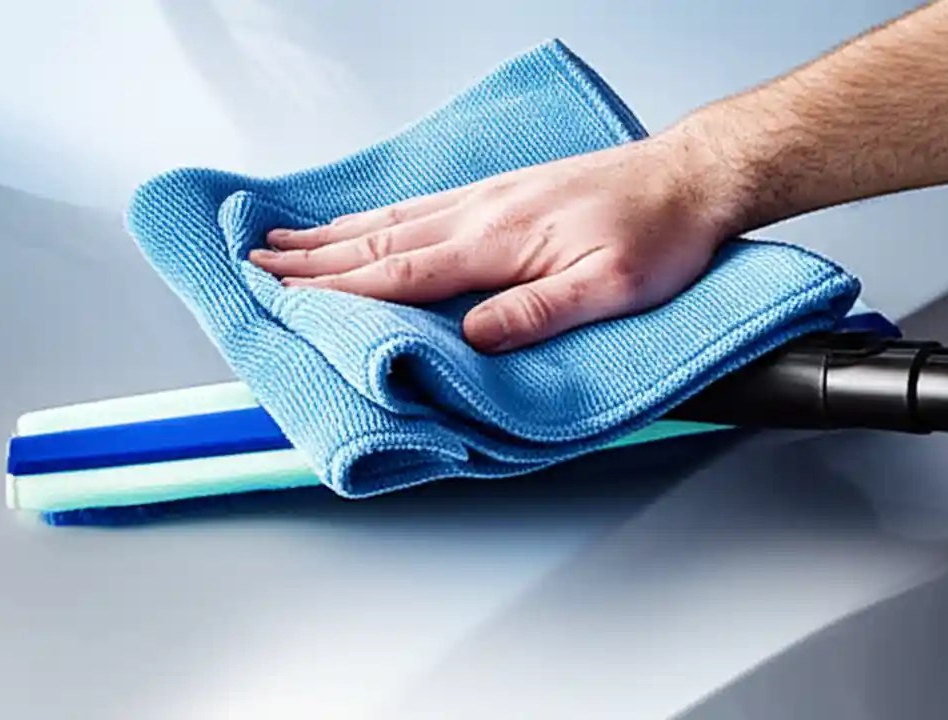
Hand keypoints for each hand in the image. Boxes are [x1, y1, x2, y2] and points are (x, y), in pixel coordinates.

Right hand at [249, 129, 749, 352]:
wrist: (689, 177)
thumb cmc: (657, 234)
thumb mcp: (611, 287)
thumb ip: (539, 312)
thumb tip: (474, 335)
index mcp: (498, 240)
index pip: (400, 270)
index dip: (337, 286)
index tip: (284, 291)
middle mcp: (481, 212)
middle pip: (379, 239)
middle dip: (313, 256)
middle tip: (258, 264)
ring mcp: (488, 197)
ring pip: (393, 217)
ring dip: (335, 232)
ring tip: (288, 240)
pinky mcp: (503, 192)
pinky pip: (421, 204)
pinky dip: (377, 215)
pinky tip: (365, 220)